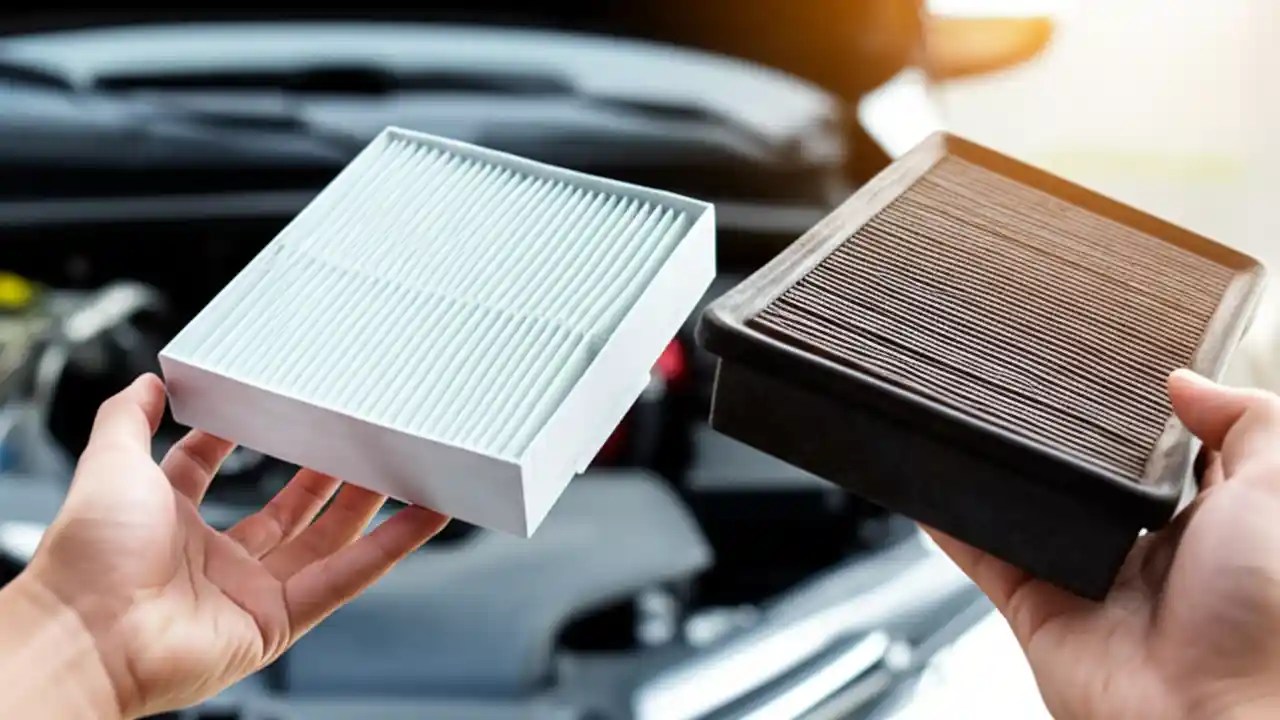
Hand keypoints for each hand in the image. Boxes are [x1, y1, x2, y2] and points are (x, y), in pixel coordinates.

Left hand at [1, 374, 448, 717]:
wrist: (88, 634)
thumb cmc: (89, 558)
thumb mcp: (109, 463)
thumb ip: (128, 419)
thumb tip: (147, 383)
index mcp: (167, 522)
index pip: (210, 470)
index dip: (241, 437)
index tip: (275, 406)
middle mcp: (212, 560)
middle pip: (287, 509)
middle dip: (326, 470)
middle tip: (359, 435)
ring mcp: (249, 593)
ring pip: (326, 541)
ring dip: (368, 504)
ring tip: (404, 465)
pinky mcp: (278, 622)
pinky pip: (345, 579)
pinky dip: (389, 548)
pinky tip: (422, 517)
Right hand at [927, 370, 1279, 718]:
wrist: (1213, 714)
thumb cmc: (1267, 621)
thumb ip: (1249, 421)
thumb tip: (1187, 382)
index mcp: (1211, 521)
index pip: (1166, 453)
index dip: (1142, 414)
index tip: (1110, 372)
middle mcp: (1145, 549)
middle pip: (1087, 477)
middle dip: (1061, 440)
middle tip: (1034, 392)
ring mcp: (1085, 577)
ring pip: (1028, 510)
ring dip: (1000, 475)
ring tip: (978, 422)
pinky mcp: (1034, 606)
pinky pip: (982, 554)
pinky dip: (951, 520)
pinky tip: (932, 481)